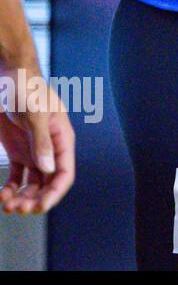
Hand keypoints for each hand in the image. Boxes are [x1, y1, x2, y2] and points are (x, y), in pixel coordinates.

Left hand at [0, 74, 75, 214]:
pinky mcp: (17, 150)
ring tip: (7, 205)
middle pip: (49, 183)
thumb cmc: (26, 87)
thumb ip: (41, 141)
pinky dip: (10, 188)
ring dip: (22, 197)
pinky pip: (17, 176)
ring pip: (33, 183)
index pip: (64, 172)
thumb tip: (48, 169)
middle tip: (18, 209)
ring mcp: (33, 150)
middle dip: (35, 199)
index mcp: (62, 138)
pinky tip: (2, 195)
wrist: (7, 75)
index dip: (55, 192)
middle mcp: (50, 148)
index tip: (39, 207)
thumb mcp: (35, 113)